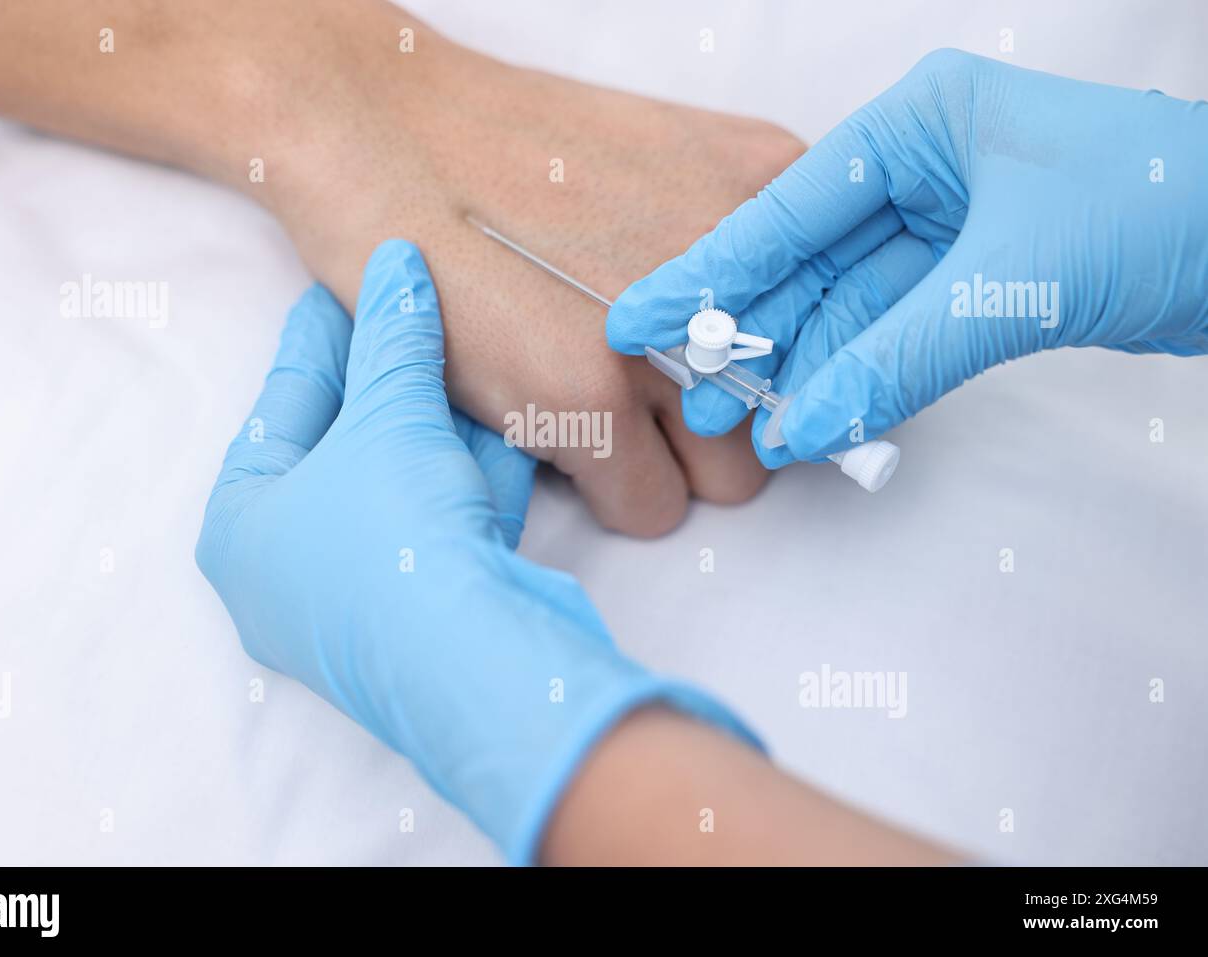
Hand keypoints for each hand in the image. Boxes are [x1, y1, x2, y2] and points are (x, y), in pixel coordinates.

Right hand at [0, 0, 803, 534]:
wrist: (379, 127)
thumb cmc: (511, 151)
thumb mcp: (669, 160)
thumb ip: (739, 245)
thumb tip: (772, 347)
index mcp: (779, 195)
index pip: (843, 340)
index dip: (781, 371)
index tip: (735, 381)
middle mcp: (744, 268)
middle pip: (794, 417)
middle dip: (727, 422)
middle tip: (649, 392)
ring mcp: (668, 340)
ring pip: (732, 481)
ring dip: (671, 464)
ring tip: (595, 408)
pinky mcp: (588, 402)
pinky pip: (651, 512)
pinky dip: (605, 489)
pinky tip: (551, 426)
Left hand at [195, 239, 758, 861]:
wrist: (474, 665)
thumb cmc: (394, 537)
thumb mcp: (389, 420)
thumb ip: (392, 338)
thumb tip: (396, 261)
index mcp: (242, 526)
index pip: (282, 401)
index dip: (324, 333)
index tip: (350, 281)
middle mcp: (290, 570)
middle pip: (348, 445)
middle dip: (395, 377)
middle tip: (418, 307)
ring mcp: (360, 601)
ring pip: (406, 486)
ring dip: (444, 424)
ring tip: (472, 352)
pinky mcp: (428, 618)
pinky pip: (444, 524)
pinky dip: (473, 476)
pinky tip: (510, 425)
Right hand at [607, 49, 1207, 465]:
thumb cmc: (1167, 211)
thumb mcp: (1014, 278)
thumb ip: (901, 355)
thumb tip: (809, 424)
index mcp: (921, 125)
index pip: (789, 209)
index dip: (711, 272)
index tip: (641, 315)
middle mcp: (927, 170)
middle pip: (809, 262)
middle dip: (752, 332)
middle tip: (694, 392)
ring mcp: (952, 229)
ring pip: (851, 307)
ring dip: (804, 366)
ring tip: (748, 423)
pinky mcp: (980, 282)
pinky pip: (897, 334)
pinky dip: (862, 376)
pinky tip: (819, 413)